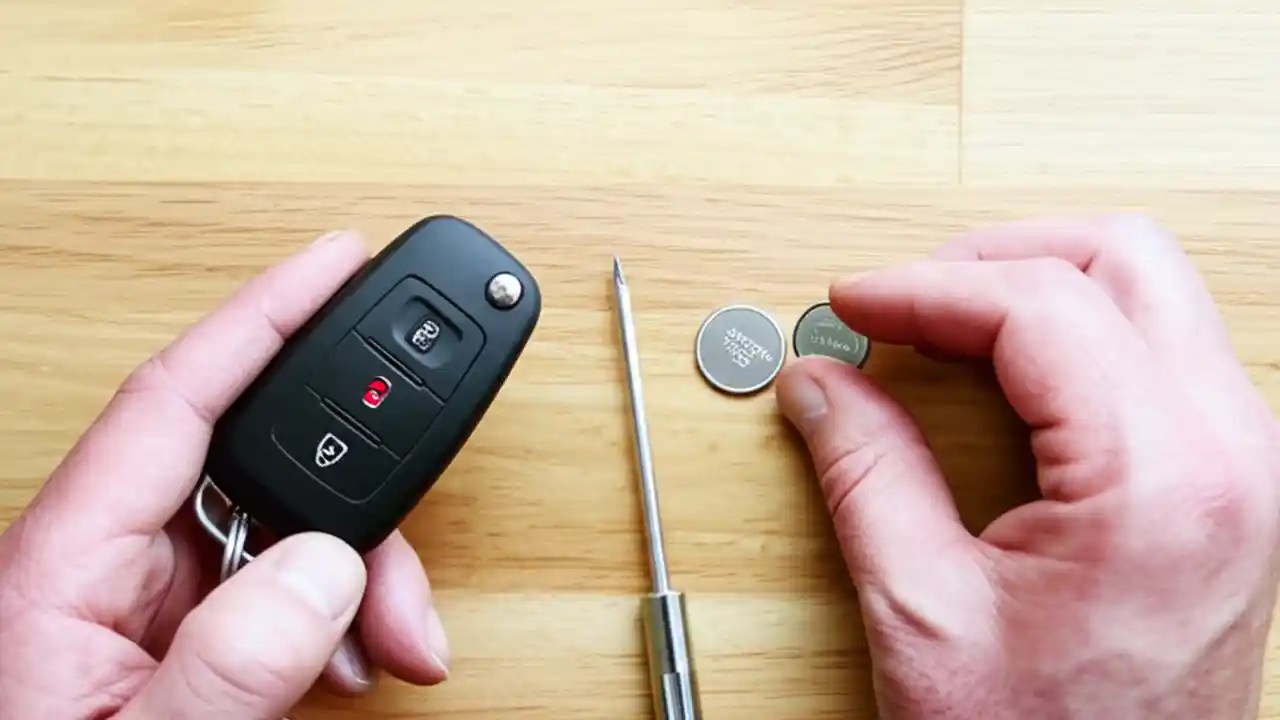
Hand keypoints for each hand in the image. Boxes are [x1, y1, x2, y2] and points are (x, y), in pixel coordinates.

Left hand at [0, 231, 450, 718]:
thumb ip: (223, 669)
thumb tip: (319, 567)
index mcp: (63, 565)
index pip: (175, 397)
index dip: (262, 313)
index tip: (336, 259)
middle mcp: (108, 564)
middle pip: (256, 460)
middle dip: (356, 490)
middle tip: (416, 534)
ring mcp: (152, 601)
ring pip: (288, 528)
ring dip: (362, 568)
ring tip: (404, 634)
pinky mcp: (187, 638)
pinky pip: (285, 587)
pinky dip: (343, 611)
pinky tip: (361, 653)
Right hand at [776, 214, 1279, 718]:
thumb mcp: (926, 616)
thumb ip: (865, 476)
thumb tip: (820, 386)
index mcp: (1162, 480)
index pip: (1041, 305)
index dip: (926, 287)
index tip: (856, 302)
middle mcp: (1230, 457)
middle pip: (1122, 259)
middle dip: (995, 258)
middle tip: (905, 299)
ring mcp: (1242, 468)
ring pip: (1149, 293)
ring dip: (1035, 288)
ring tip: (939, 328)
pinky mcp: (1226, 486)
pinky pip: (1157, 352)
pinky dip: (1069, 336)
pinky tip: (998, 372)